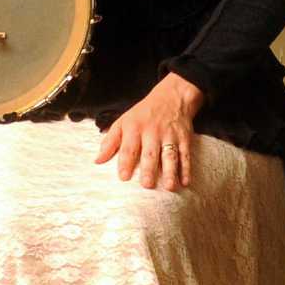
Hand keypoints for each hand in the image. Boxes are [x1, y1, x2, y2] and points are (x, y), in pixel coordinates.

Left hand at [97, 73, 204, 191]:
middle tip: (147, 185)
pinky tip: (185, 182)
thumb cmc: (144, 113)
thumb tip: (97, 161)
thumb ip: (110, 142)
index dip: (126, 162)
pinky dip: (186, 169)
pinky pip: (185, 155)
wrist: (173, 96)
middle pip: (150, 153)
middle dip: (149, 169)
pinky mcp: (184, 139)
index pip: (129, 147)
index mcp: (135, 128)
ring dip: (170, 171)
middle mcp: (153, 132)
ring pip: (170, 155)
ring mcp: (170, 136)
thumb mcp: (123, 121)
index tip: (124, 177)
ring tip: (169, 187)